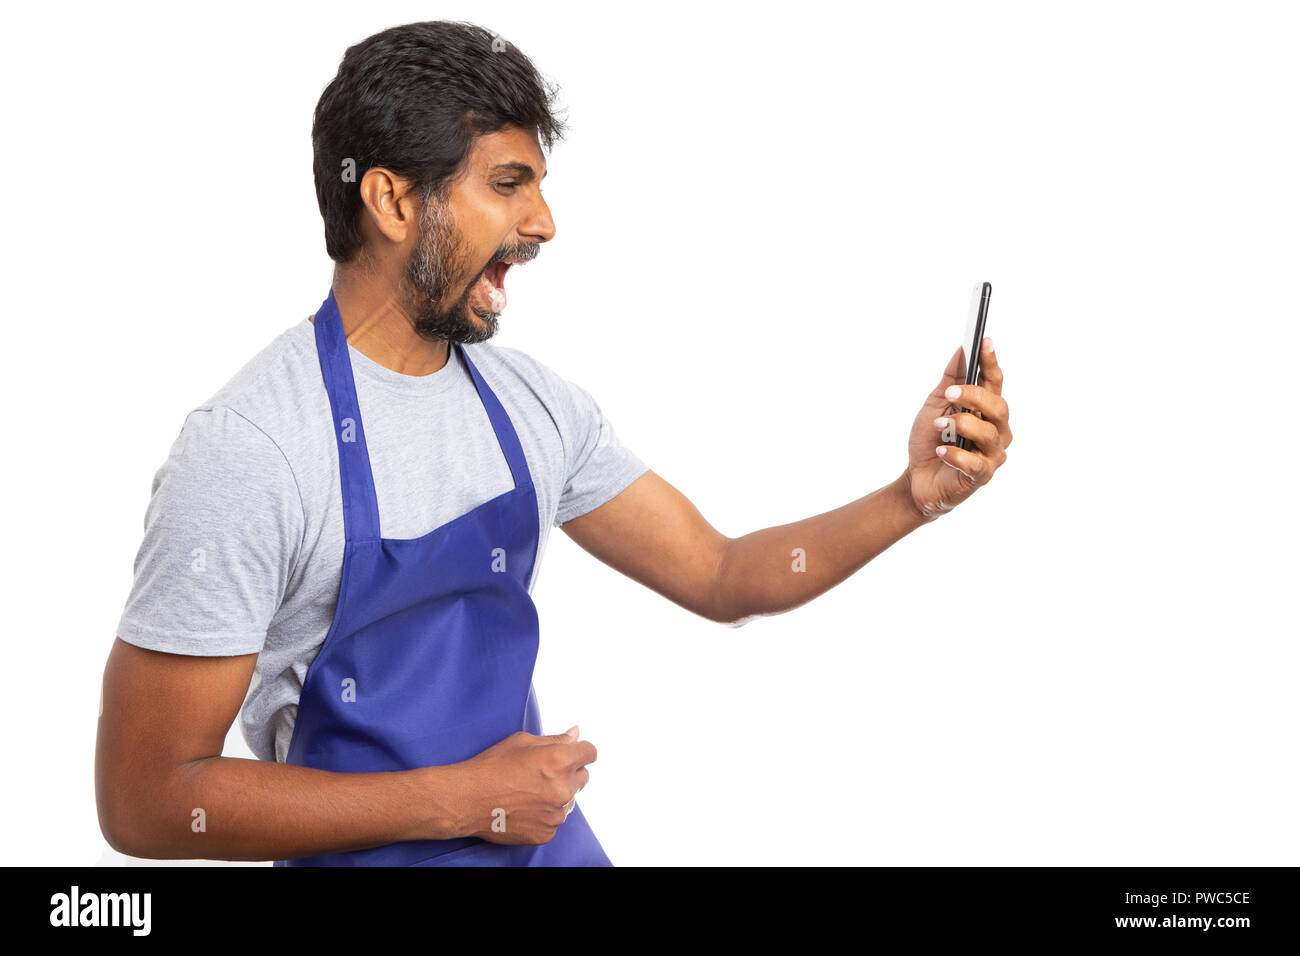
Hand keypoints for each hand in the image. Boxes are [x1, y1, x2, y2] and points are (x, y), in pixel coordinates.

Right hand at [450, 726, 594, 844]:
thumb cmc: (491, 766)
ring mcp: (556, 814)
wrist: (466, 800)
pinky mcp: (546, 833)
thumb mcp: (522, 742)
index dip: (580, 751)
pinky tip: (524, 808)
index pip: (590, 753)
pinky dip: (545, 815)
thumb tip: (576, 734)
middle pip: (583, 777)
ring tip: (528, 792)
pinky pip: (555, 820)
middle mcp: (563, 788)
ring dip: (557, 795)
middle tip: (543, 773)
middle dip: (569, 772)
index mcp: (560, 760)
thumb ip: (554, 739)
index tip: (571, 754)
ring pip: (569, 801)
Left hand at [904, 337, 1011, 518]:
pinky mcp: (981, 477)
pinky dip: (955, 455)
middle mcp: (996, 430)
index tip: (984, 341)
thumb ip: (949, 381)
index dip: (991, 363)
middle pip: (998, 407)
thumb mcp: (934, 406)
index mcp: (986, 411)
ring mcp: (992, 455)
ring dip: (960, 425)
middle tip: (950, 394)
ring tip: (939, 425)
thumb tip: (961, 351)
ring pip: (988, 433)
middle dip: (974, 397)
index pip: (994, 383)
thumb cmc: (930, 442)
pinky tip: (941, 451)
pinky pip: (975, 464)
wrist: (916, 480)